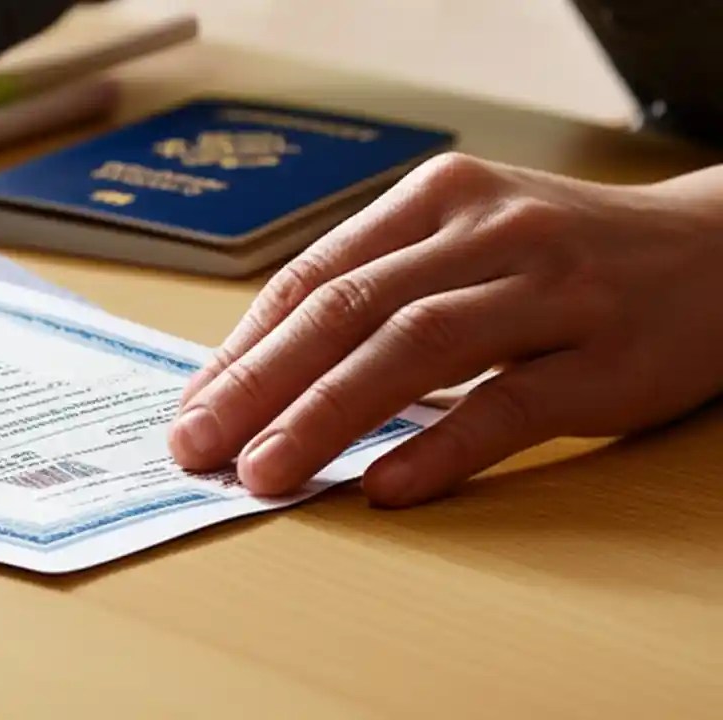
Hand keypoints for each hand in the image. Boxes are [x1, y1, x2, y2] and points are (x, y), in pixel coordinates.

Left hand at [169, 152, 722, 506]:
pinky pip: (510, 404)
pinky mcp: (607, 357)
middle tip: (199, 444)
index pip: (315, 276)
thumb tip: (269, 374)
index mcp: (436, 201)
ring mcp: (550, 290)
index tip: (195, 405)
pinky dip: (440, 446)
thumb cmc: (566, 258)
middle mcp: (487, 233)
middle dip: (259, 383)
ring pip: (415, 348)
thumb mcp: (467, 242)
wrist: (720, 251)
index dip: (245, 347)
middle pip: (348, 309)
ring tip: (264, 471)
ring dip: (326, 414)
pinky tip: (384, 486)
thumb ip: (381, 290)